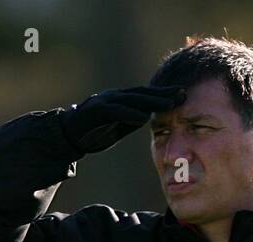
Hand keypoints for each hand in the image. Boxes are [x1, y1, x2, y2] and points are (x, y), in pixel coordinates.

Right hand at [59, 85, 185, 154]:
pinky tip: (145, 118)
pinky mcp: (97, 112)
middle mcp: (115, 96)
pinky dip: (131, 114)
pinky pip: (116, 112)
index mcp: (122, 100)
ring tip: (171, 104)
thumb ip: (133, 120)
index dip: (165, 94)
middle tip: (184, 94)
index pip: (147, 95)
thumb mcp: (119, 126)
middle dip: (164, 93)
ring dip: (153, 101)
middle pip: (143, 93)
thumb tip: (150, 118)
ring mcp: (105, 102)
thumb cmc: (95, 132)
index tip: (183, 95)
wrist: (69, 136)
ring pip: (133, 100)